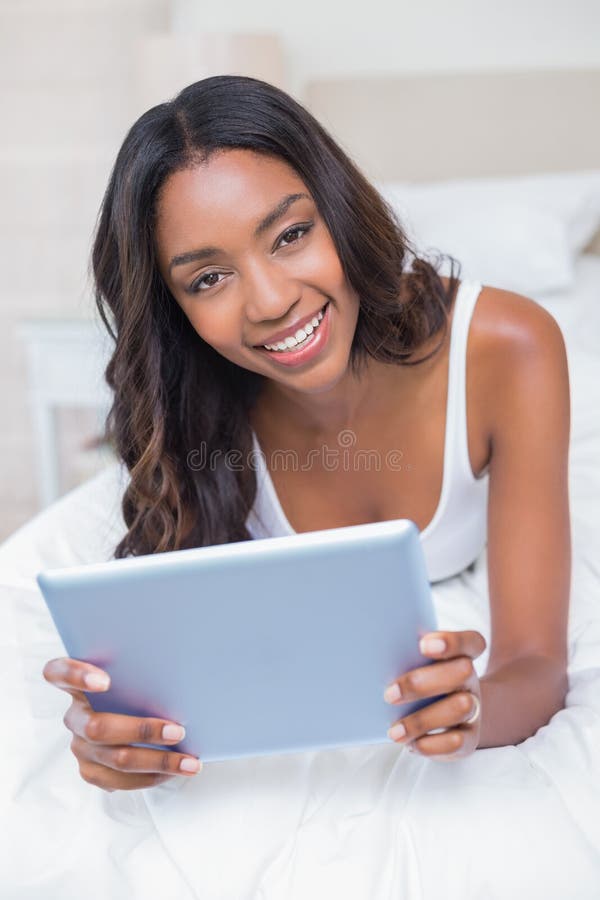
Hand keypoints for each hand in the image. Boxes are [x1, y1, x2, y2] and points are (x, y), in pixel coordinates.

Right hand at [42, 657, 202, 791]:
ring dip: (158, 761)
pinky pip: (120, 780)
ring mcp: (81, 746)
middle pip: (98, 727)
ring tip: (189, 762)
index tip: (105, 681)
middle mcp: (75, 716)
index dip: (76, 676)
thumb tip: (183, 664)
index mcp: (78, 683)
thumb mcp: (136, 673)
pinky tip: (176, 770)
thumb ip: (143, 668)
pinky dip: (152, 776)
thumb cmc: (141, 686)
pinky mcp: (91, 770)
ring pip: (116, 758)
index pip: (58, 672)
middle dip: (142, 731)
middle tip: (178, 730)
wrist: (137, 715)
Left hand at [383, 630, 485, 760]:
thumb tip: (369, 651)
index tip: (422, 645)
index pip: (471, 641)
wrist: (447, 715)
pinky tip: (411, 744)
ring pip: (460, 708)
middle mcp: (471, 680)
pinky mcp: (470, 738)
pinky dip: (431, 745)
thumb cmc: (419, 680)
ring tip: (394, 731)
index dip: (452, 641)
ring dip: (422, 720)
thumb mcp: (414, 664)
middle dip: (422, 683)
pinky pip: (457, 742)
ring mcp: (474, 709)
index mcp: (461, 655)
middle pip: (463, 672)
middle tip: (389, 695)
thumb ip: (403, 655)